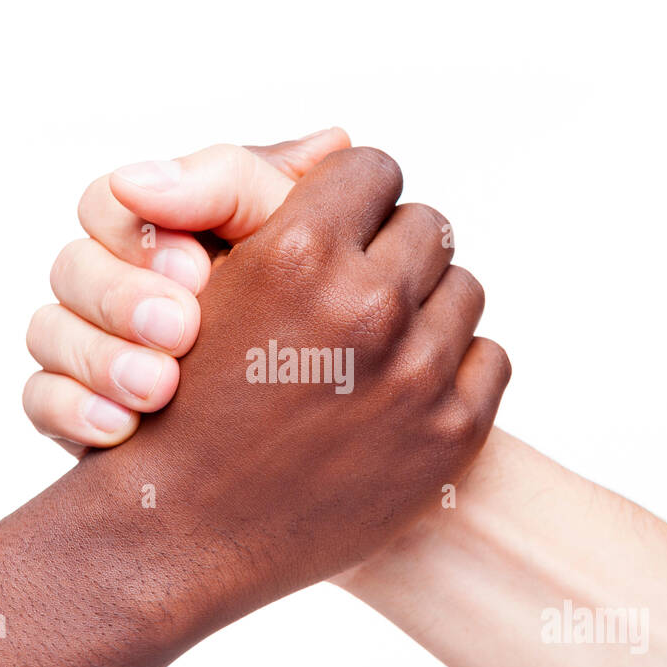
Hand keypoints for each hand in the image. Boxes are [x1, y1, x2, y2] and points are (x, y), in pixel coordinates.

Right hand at [25, 129, 350, 454]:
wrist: (308, 436)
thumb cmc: (308, 329)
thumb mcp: (302, 251)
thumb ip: (301, 199)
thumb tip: (333, 141)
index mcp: (161, 230)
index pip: (113, 202)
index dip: (143, 233)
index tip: (198, 272)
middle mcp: (117, 280)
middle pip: (73, 264)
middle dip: (123, 296)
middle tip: (180, 330)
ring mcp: (92, 346)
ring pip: (48, 330)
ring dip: (101, 357)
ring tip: (159, 389)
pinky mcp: (78, 408)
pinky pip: (39, 399)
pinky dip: (74, 410)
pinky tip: (121, 428)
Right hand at [70, 147, 509, 618]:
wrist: (183, 532)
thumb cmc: (178, 399)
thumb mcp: (199, 280)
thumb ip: (259, 193)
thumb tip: (343, 135)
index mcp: (299, 252)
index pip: (371, 169)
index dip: (349, 197)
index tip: (334, 228)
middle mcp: (367, 307)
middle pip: (428, 226)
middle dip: (390, 249)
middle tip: (354, 288)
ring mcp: (417, 375)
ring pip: (464, 289)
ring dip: (426, 306)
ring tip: (376, 341)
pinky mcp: (450, 434)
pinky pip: (489, 357)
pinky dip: (454, 367)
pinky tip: (402, 387)